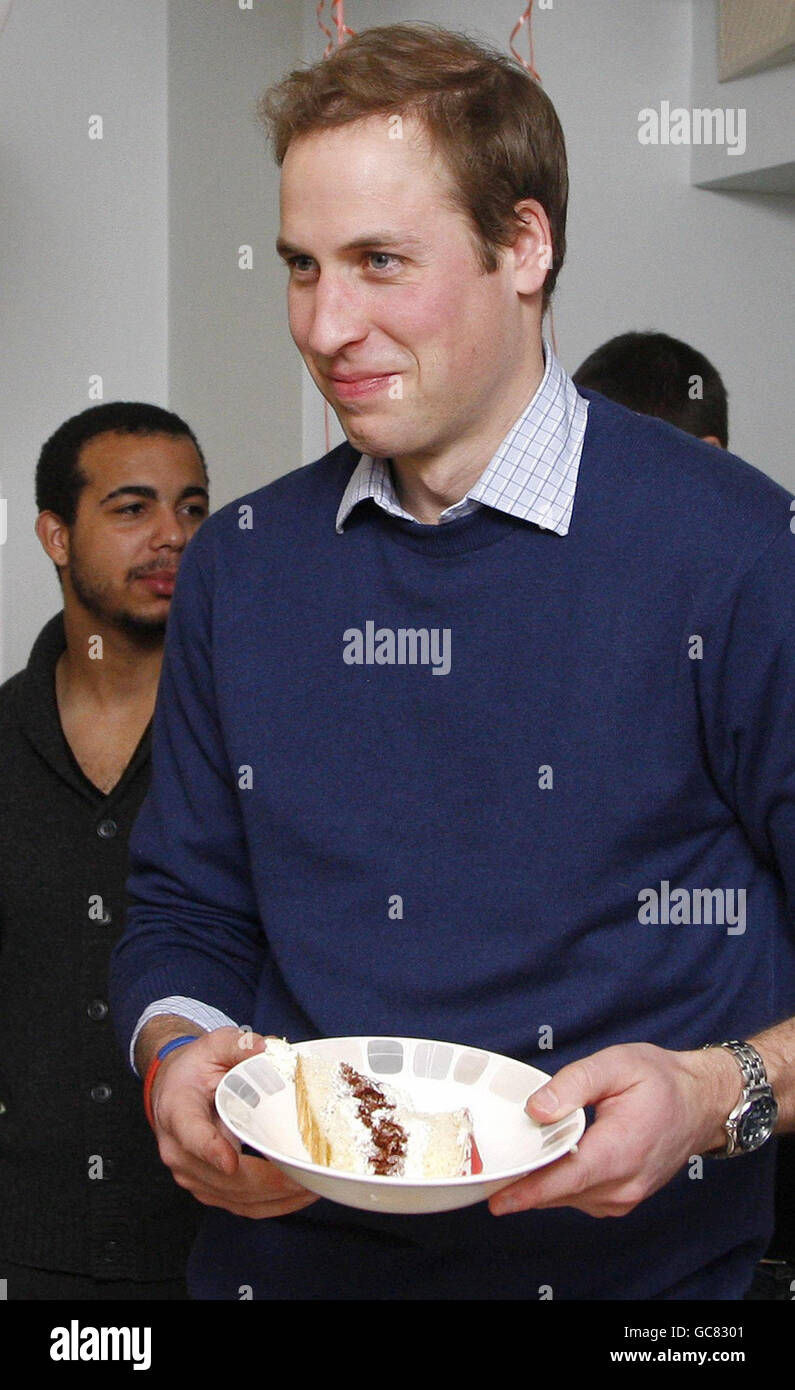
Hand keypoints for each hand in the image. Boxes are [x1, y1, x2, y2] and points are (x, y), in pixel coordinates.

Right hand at [149, 1026, 318, 1217]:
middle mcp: (180, 1152)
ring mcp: (193, 1176)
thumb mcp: (212, 1046)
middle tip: (304, 1177)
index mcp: (178, 1112)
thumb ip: (235, 1045)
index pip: (192, 1136)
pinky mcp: (209, 1189)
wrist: (174, 1089)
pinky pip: (241, 1206)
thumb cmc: (194, 1069)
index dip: (210, 1150)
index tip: (230, 1161)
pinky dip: (272, 1205)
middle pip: (224, 1178)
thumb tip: (262, 1047)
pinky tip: (299, 1197)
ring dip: (276, 1199)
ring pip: (236, 1199)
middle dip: (266, 1181)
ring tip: (313, 1188)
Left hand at [488, 1041, 739, 1217]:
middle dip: (524, 1183)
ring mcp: (626, 1196)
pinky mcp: (622, 1198)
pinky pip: (581, 1197)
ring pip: (569, 1197)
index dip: (529, 1190)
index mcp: (622, 1150)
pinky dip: (560, 1185)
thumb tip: (536, 1109)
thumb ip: (572, 1084)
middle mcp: (625, 1183)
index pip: (567, 1178)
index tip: (497, 1199)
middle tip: (488, 1171)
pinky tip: (547, 1162)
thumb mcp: (616, 1064)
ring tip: (514, 1160)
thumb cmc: (661, 1080)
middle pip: (561, 1191)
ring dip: (541, 1183)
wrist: (702, 1102)